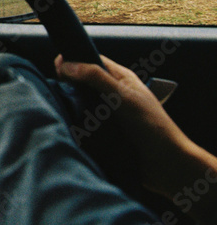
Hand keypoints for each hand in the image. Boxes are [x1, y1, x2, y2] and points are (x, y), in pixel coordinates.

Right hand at [57, 54, 216, 222]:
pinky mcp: (103, 131)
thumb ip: (96, 78)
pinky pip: (83, 122)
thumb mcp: (124, 97)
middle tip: (60, 90)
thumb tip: (67, 65)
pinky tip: (70, 124)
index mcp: (121, 79)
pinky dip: (75, 122)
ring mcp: (108, 113)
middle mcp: (113, 93)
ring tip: (63, 108)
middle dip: (70, 84)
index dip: (75, 60)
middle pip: (83, 81)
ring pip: (81, 102)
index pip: (93, 60)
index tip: (58, 66)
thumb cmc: (154, 127)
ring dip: (72, 105)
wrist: (166, 165)